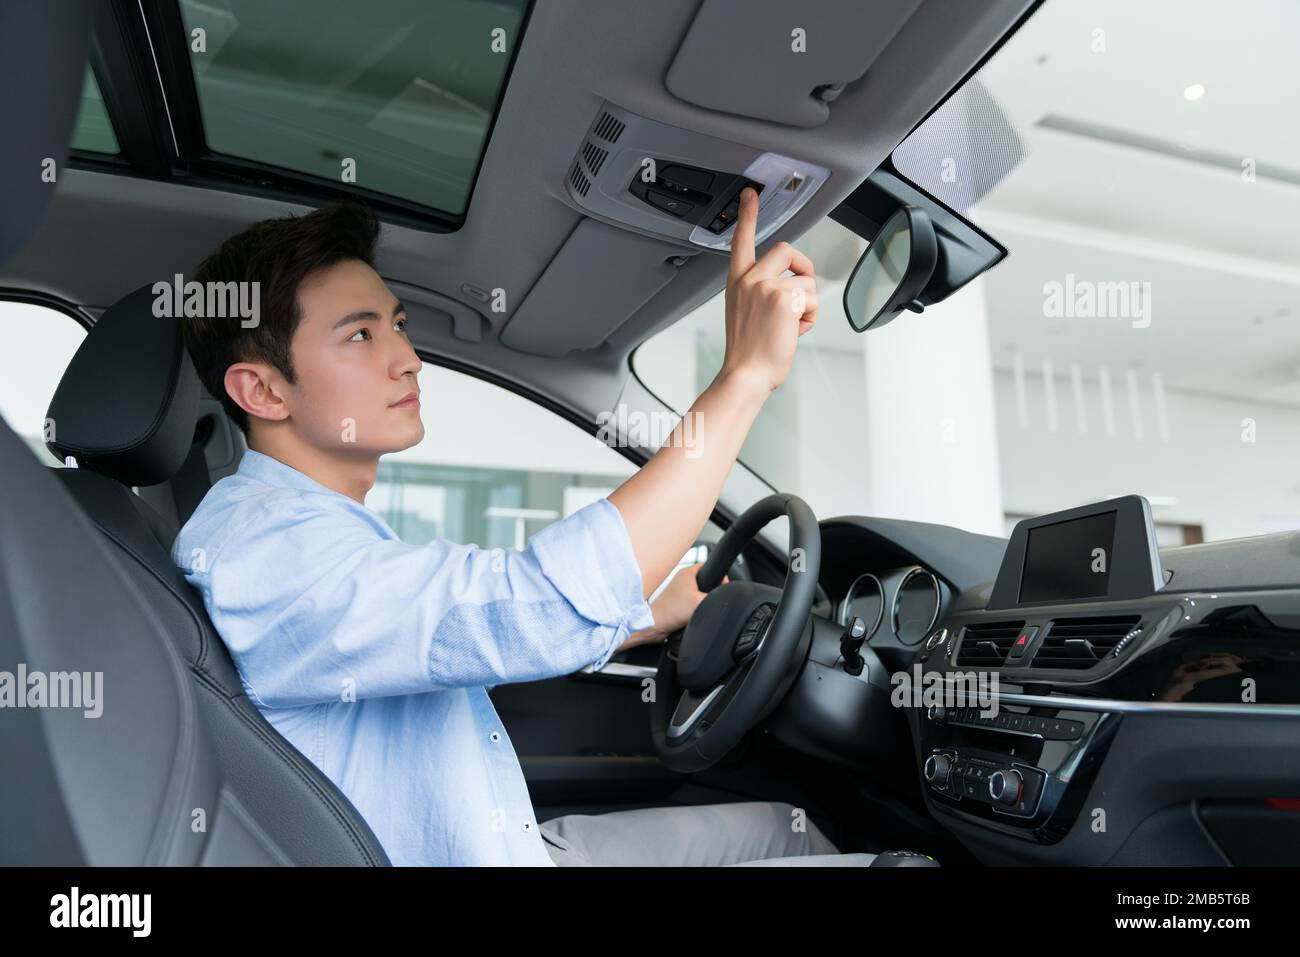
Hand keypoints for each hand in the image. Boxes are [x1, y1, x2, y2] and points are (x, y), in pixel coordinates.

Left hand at [622, 563, 725, 648]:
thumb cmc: (671, 611)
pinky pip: (692, 602)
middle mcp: (682, 579)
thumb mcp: (701, 602)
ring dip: (702, 601)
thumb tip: (725, 596)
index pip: (709, 566)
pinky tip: (694, 614)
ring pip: (699, 593)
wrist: (655, 625)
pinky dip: (695, 608)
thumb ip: (716, 597)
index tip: (723, 585)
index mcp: (687, 572)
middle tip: (711, 599)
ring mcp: (679, 590)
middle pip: (706, 581)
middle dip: (711, 590)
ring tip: (700, 608)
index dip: (719, 575)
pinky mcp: (677, 602)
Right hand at [717, 186, 818, 393]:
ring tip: (790, 326)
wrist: (745, 375)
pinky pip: (813, 299)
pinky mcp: (785, 299)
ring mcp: (767, 287)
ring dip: (807, 305)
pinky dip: (811, 318)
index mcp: (738, 282)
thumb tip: (792, 290)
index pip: (741, 241)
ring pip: (807, 281)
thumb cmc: (748, 352)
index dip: (747, 214)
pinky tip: (794, 331)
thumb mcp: (745, 313)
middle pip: (787, 249)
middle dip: (802, 267)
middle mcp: (750, 280)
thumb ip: (762, 293)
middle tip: (800, 290)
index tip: (750, 195)